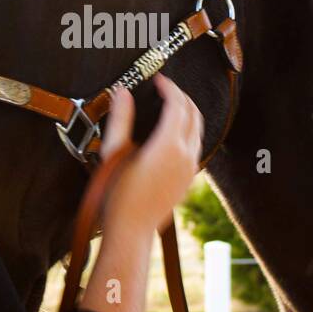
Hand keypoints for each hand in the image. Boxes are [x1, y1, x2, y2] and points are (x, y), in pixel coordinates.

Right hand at [100, 74, 202, 236]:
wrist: (131, 231)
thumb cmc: (117, 195)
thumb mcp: (114, 153)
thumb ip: (120, 119)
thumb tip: (122, 92)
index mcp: (168, 145)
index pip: (177, 105)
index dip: (169, 88)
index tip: (159, 80)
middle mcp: (185, 155)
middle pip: (193, 114)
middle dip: (181, 97)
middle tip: (166, 88)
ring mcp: (190, 169)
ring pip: (198, 131)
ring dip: (187, 113)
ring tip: (170, 106)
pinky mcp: (189, 180)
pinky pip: (196, 147)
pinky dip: (188, 131)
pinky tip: (173, 133)